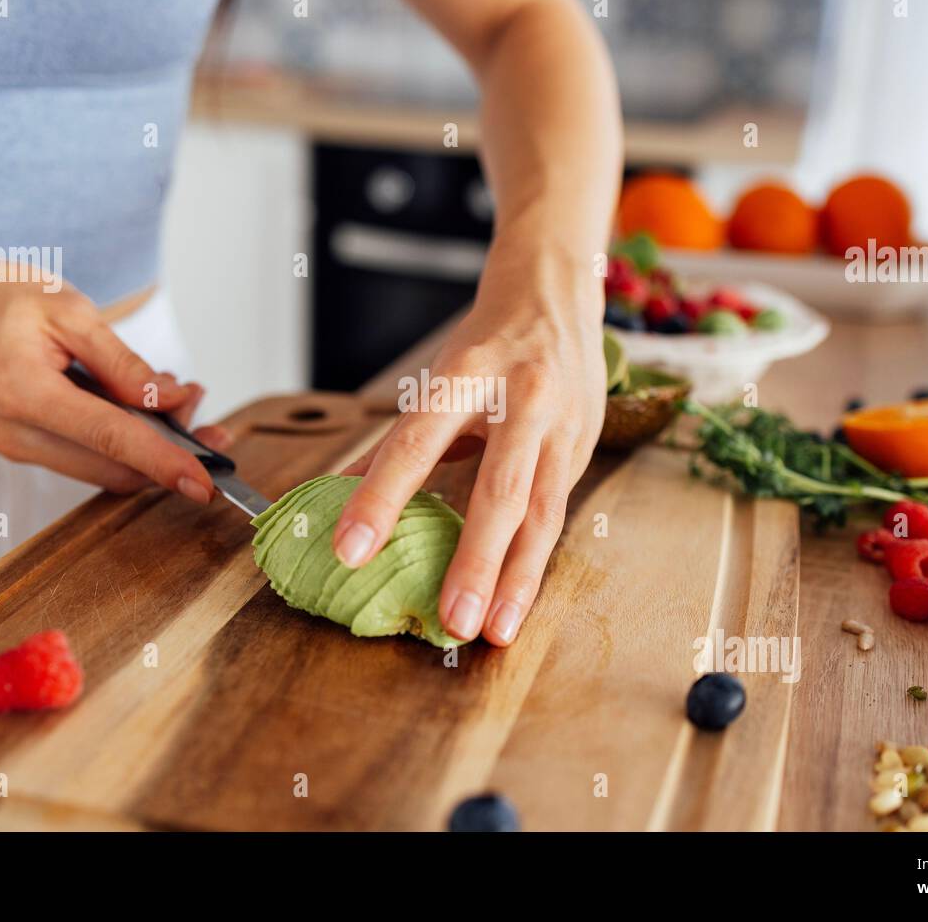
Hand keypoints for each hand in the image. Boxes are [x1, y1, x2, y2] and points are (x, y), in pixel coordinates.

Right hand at [0, 248, 227, 499]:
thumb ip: (120, 360)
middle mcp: (16, 434)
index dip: (163, 462)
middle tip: (198, 402)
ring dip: (148, 444)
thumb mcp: (66, 308)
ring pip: (103, 469)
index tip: (205, 482)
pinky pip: (85, 456)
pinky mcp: (22, 447)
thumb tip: (166, 399)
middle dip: (168, 448)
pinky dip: (121, 439)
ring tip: (173, 395)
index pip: (109, 439)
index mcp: (23, 393)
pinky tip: (138, 402)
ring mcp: (16, 446)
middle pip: (112, 467)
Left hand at [332, 252, 604, 645]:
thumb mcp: (437, 377)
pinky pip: (557, 513)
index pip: (415, 444)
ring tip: (494, 631)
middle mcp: (522, 398)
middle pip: (496, 491)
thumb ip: (401, 441)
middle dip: (473, 563)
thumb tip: (344, 498)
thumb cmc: (486, 343)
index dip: (380, 499)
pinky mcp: (583, 447)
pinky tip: (515, 601)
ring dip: (516, 580)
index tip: (350, 551)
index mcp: (466, 373)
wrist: (555, 295)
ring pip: (541, 513)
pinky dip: (534, 561)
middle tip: (451, 622)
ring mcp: (561, 425)